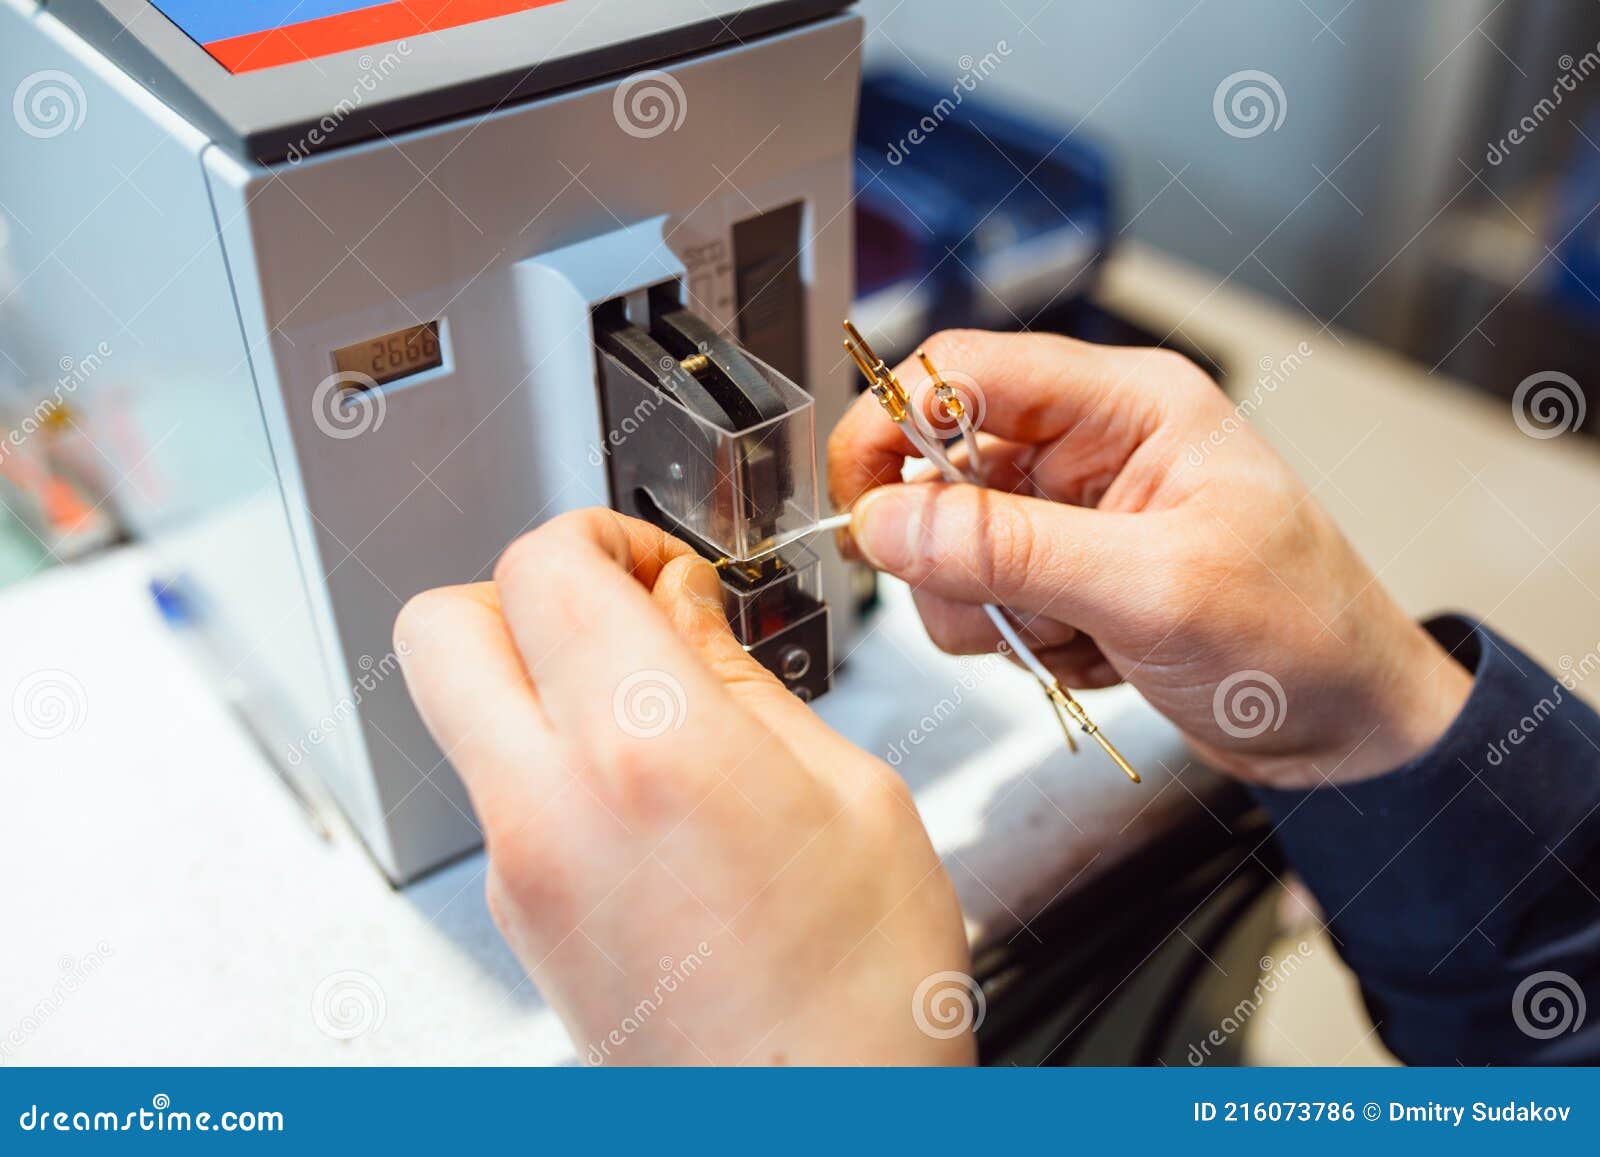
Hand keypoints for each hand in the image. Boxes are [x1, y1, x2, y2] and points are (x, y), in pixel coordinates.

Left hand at [394, 509, 972, 1064]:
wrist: (818, 1138)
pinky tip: (647, 773)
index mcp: (650, 749)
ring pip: (460, 707)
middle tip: (618, 604)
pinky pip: (497, 784)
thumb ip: (741, 681)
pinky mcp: (524, 917)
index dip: (601, 534)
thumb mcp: (850, 795)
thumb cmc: (864, 999)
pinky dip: (547, 744)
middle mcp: (551, 808)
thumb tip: (683, 604)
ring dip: (533, 667)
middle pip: (441, 625)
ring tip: (648, 693)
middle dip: (522, 586)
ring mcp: (522, 871)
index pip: (543, 568)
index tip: (657, 562)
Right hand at [828, 330, 1472, 789]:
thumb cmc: (1300, 633)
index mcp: (1125, 405)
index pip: (965, 373)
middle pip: (941, 468)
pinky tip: (1092, 656)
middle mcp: (1087, 448)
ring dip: (991, 611)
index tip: (859, 499)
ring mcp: (1071, 516)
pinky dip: (1018, 644)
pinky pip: (981, 601)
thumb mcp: (1154, 588)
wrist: (1347, 725)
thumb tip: (889, 522)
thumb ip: (1012, 551)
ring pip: (949, 547)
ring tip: (1077, 638)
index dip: (894, 424)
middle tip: (1001, 604)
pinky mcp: (1063, 576)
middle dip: (955, 553)